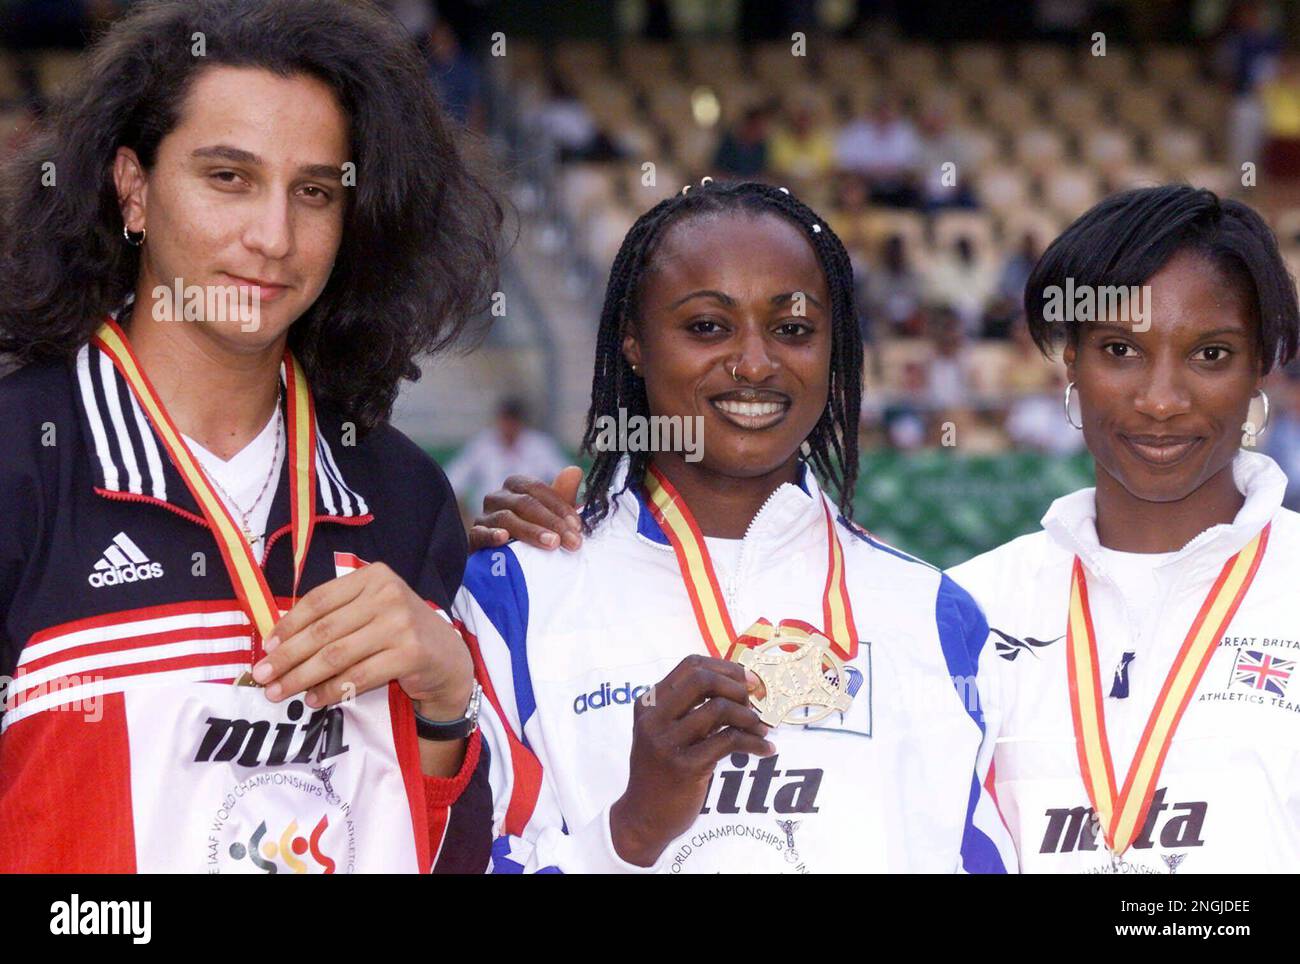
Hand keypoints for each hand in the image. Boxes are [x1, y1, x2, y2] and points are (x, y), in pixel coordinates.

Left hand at [251, 562, 473, 719]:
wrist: (446, 657)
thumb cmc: (398, 633)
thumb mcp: (370, 611)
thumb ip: (335, 617)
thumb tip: (278, 642)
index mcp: (373, 576)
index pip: (319, 600)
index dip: (288, 625)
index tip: (266, 648)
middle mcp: (388, 594)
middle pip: (324, 630)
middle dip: (288, 656)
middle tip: (263, 676)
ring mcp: (401, 623)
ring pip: (336, 655)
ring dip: (302, 677)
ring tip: (279, 692)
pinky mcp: (409, 653)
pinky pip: (358, 676)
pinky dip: (331, 690)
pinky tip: (314, 699)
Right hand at [468, 466, 582, 552]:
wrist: (501, 566)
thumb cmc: (531, 536)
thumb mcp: (550, 517)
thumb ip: (561, 496)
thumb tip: (575, 470)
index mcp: (516, 486)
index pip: (537, 489)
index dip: (560, 506)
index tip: (578, 527)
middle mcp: (497, 497)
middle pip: (524, 503)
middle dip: (552, 522)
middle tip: (572, 541)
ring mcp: (483, 516)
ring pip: (506, 518)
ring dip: (531, 531)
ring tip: (552, 544)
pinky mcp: (473, 537)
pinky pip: (480, 533)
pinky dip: (492, 535)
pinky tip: (505, 538)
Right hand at [610, 655, 772, 866]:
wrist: (643, 818)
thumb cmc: (661, 773)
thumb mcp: (666, 733)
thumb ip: (690, 709)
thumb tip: (740, 686)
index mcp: (648, 704)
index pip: (690, 666)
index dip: (725, 667)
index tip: (749, 680)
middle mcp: (653, 718)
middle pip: (702, 680)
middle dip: (737, 686)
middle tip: (757, 702)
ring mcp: (666, 743)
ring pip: (718, 709)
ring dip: (749, 716)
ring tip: (762, 728)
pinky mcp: (684, 767)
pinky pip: (729, 741)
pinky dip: (754, 743)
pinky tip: (765, 749)